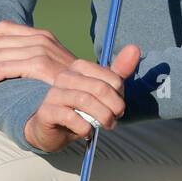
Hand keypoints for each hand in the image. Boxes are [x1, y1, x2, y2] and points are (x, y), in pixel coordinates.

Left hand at [0, 21, 78, 92]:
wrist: (93, 92)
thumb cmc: (69, 83)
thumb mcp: (51, 64)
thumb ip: (30, 57)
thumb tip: (4, 56)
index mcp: (41, 35)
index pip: (4, 27)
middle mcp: (40, 39)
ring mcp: (40, 51)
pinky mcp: (38, 66)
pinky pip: (3, 69)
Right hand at [23, 45, 140, 152]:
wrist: (53, 130)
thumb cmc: (81, 109)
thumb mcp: (102, 92)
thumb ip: (118, 73)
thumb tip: (135, 48)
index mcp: (79, 67)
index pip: (110, 77)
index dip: (119, 94)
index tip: (118, 106)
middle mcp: (65, 77)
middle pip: (100, 89)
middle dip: (114, 107)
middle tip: (116, 118)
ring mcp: (54, 94)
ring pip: (85, 101)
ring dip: (102, 117)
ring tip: (107, 125)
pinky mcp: (46, 111)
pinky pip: (71, 117)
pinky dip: (85, 128)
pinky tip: (88, 132)